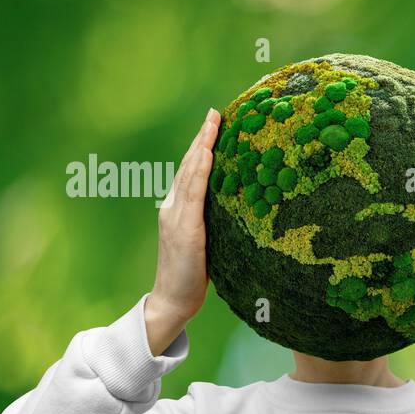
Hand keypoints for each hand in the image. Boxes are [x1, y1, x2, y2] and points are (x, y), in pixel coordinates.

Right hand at [146, 109, 219, 354]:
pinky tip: (207, 155)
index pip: (192, 173)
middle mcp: (174, 208)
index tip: (215, 124)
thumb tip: (241, 212)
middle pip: (189, 166)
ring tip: (212, 123)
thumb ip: (216, 224)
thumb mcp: (208, 244)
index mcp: (180, 211)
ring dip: (202, 146)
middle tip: (215, 113)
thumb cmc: (194, 276)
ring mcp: (176, 217)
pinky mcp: (184, 230)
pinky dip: (199, 172)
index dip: (202, 147)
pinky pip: (193, 194)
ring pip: (189, 174)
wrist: (173, 300)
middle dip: (202, 138)